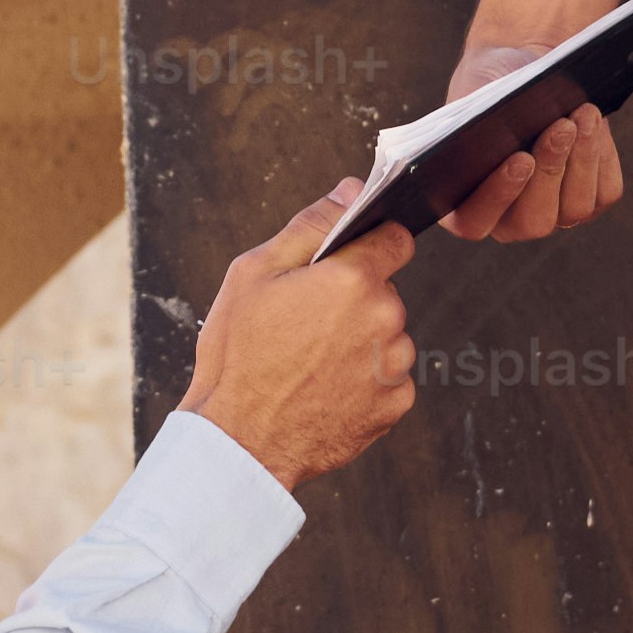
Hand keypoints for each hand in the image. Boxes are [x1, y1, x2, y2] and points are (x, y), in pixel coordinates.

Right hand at [177, 185, 419, 484]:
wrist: (239, 441)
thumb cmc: (238, 355)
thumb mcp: (254, 273)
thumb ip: (310, 225)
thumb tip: (350, 191)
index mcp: (353, 278)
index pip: (394, 239)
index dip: (369, 247)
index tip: (344, 265)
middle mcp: (385, 318)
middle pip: (385, 291)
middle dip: (353, 301)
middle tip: (304, 326)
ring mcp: (393, 366)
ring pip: (388, 336)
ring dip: (361, 343)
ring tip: (310, 363)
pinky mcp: (395, 405)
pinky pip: (388, 378)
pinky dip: (364, 382)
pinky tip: (324, 390)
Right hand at [432, 42, 622, 243]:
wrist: (524, 75)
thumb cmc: (489, 88)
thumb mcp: (472, 100)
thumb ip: (473, 123)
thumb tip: (498, 136)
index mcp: (462, 204)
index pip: (474, 222)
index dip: (497, 195)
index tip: (520, 158)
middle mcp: (507, 220)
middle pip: (533, 222)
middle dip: (550, 171)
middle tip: (561, 126)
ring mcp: (552, 215)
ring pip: (574, 208)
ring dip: (582, 158)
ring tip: (582, 113)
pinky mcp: (591, 201)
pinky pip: (604, 191)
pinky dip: (602, 154)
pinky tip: (594, 122)